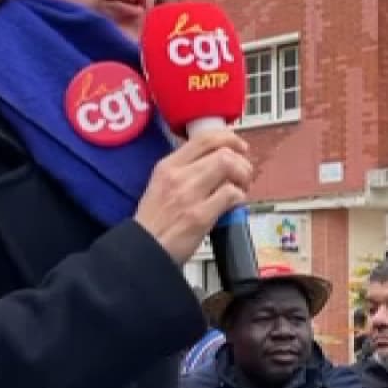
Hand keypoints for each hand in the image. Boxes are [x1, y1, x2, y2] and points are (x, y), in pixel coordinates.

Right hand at [136, 130, 254, 264]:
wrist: (144, 249)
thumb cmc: (154, 222)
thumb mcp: (161, 184)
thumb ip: (184, 170)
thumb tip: (214, 162)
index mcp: (168, 165)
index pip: (204, 138)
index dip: (229, 138)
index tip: (239, 146)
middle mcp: (178, 175)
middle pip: (223, 152)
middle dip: (241, 162)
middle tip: (243, 175)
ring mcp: (189, 194)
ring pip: (229, 167)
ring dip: (243, 178)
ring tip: (241, 190)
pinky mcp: (200, 215)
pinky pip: (230, 195)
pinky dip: (239, 198)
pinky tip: (234, 206)